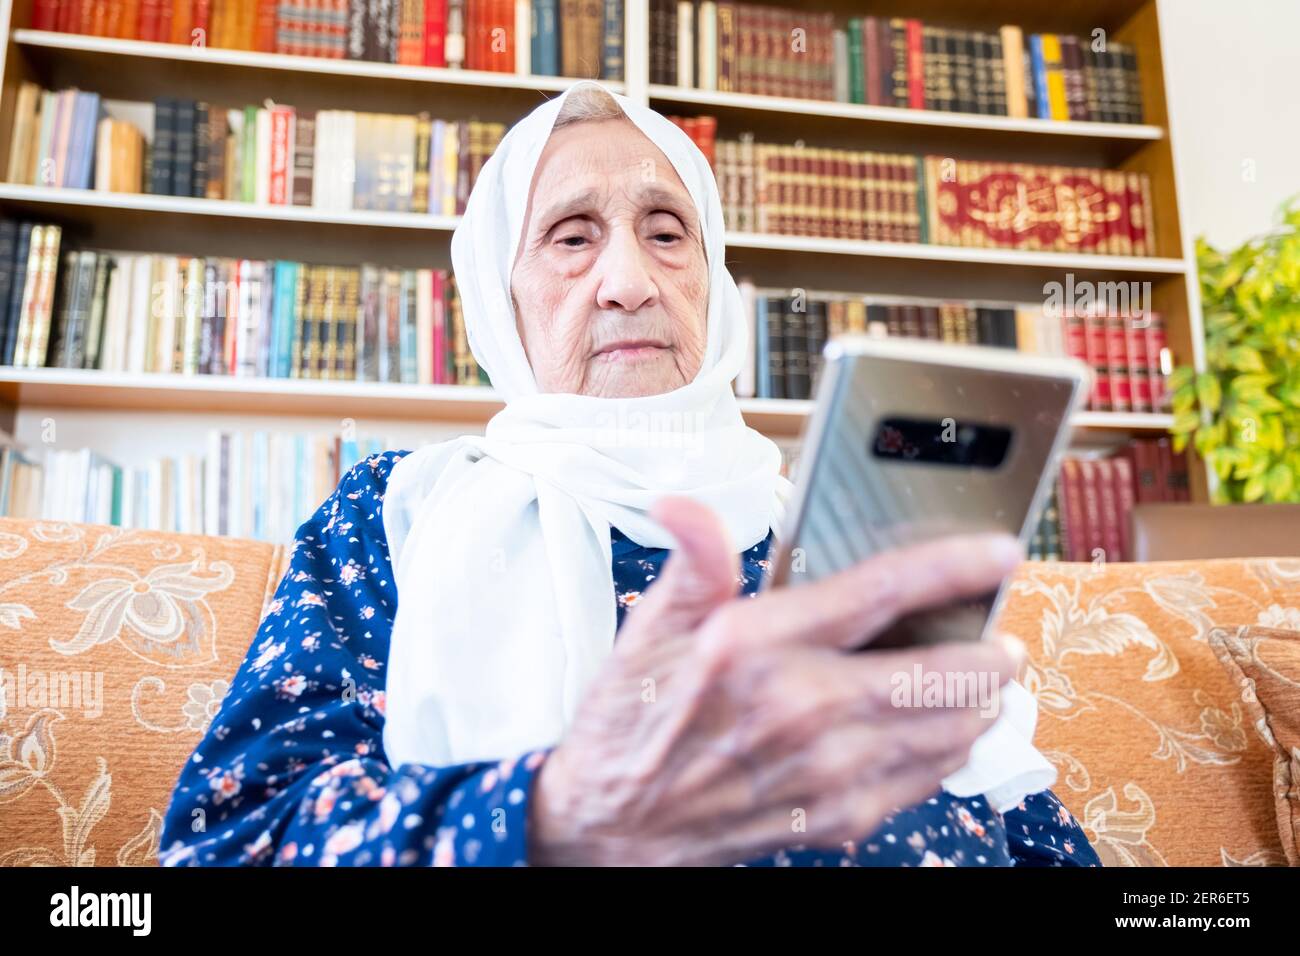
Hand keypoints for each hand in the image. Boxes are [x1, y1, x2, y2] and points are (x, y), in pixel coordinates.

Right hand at [527, 496, 1025, 865]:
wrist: (613, 826)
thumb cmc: (632, 722)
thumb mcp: (649, 627)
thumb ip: (692, 562)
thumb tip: (684, 505)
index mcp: (758, 645)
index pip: (880, 592)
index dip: (953, 566)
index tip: (999, 553)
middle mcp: (802, 706)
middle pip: (941, 673)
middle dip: (989, 653)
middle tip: (1002, 638)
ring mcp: (826, 769)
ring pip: (946, 732)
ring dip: (981, 705)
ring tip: (988, 683)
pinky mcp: (836, 816)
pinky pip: (923, 782)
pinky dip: (949, 753)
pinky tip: (945, 734)